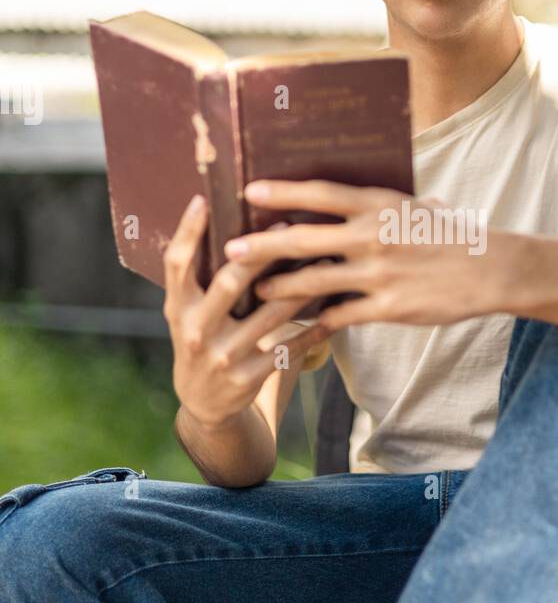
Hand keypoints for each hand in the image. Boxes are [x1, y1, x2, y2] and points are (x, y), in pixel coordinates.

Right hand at [163, 194, 328, 429]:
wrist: (203, 403)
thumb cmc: (202, 339)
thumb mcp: (188, 311)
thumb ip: (200, 276)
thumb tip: (230, 221)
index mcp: (178, 307)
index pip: (176, 263)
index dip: (187, 231)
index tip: (203, 199)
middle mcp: (195, 331)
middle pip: (228, 283)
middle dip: (261, 252)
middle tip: (288, 225)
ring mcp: (222, 356)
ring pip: (269, 313)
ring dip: (301, 285)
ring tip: (325, 262)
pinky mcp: (248, 377)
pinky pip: (289, 346)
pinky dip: (314, 328)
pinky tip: (336, 310)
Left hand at [223, 179, 519, 332]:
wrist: (490, 269)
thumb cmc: (451, 235)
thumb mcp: (413, 209)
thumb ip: (377, 207)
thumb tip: (345, 198)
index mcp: (379, 205)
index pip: (320, 194)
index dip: (282, 192)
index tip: (249, 191)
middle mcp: (373, 236)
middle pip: (304, 239)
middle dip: (262, 246)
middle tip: (230, 250)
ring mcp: (379, 274)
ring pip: (314, 281)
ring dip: (279, 289)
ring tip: (255, 294)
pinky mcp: (388, 308)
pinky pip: (340, 316)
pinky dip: (316, 322)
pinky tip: (299, 328)